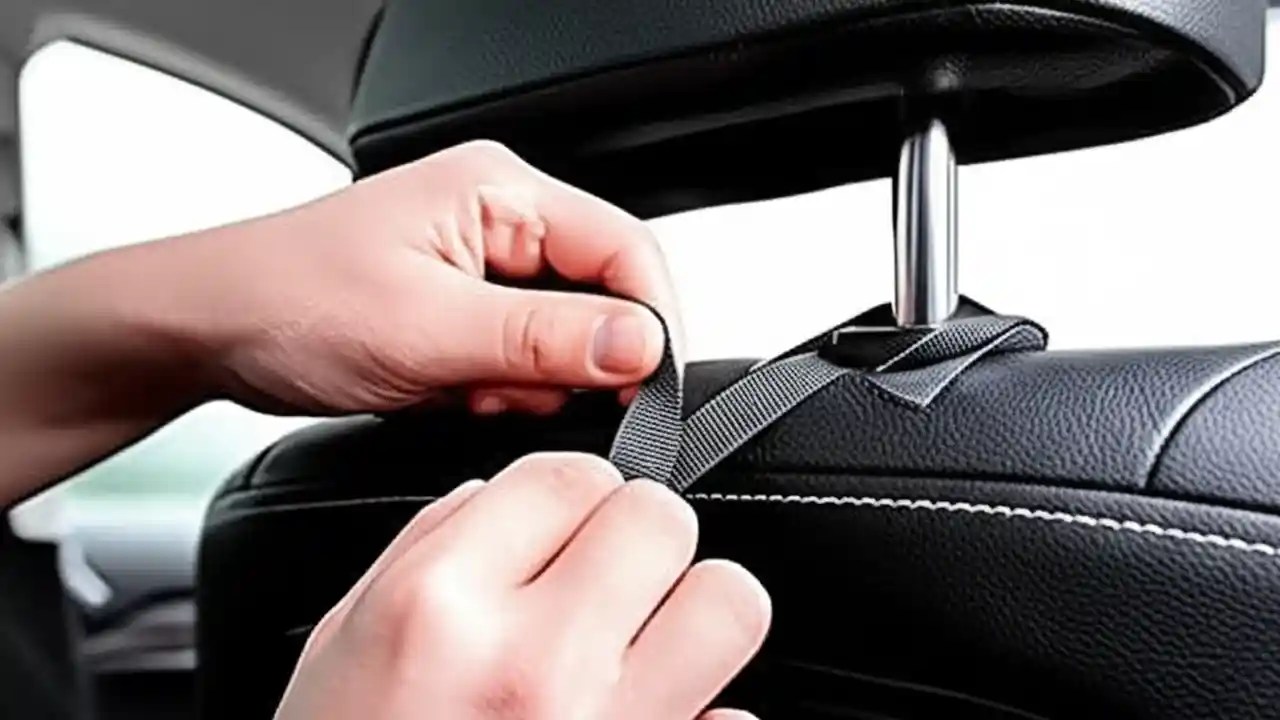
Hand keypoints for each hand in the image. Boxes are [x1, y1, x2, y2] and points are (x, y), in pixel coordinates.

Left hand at [193, 140, 680, 414]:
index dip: (648, 323)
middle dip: (567, 362)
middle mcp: (500, 218)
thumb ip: (543, 340)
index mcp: (499, 190)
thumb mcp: (426, 329)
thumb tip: (642, 347)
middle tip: (505, 387)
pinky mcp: (466, 306)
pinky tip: (445, 386)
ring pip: (564, 337)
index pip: (626, 249)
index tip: (641, 390)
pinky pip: (522, 357)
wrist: (207, 328)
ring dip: (524, 381)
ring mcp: (482, 263)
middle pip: (600, 297)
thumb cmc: (288, 301)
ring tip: (455, 382)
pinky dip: (495, 387)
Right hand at [276, 453, 769, 719]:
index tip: (564, 523)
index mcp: (438, 608)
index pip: (568, 475)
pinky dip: (710, 714)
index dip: (572, 494)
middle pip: (660, 520)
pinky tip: (655, 717)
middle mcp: (531, 663)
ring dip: (695, 610)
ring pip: (729, 604)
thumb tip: (494, 498)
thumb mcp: (341, 647)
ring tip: (649, 637)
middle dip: (639, 537)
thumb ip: (423, 551)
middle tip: (609, 576)